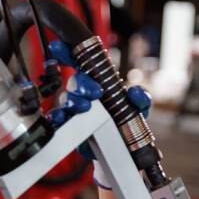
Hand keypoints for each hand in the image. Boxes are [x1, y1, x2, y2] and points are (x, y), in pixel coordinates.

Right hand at [46, 40, 151, 188]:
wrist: (121, 151)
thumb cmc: (126, 124)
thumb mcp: (139, 110)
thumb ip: (141, 99)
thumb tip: (135, 94)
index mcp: (99, 83)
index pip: (82, 63)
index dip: (68, 52)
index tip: (60, 48)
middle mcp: (84, 93)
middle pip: (74, 80)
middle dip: (82, 83)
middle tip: (96, 92)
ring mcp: (75, 110)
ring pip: (66, 98)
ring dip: (74, 100)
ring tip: (86, 107)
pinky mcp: (69, 126)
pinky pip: (57, 119)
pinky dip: (58, 117)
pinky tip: (63, 117)